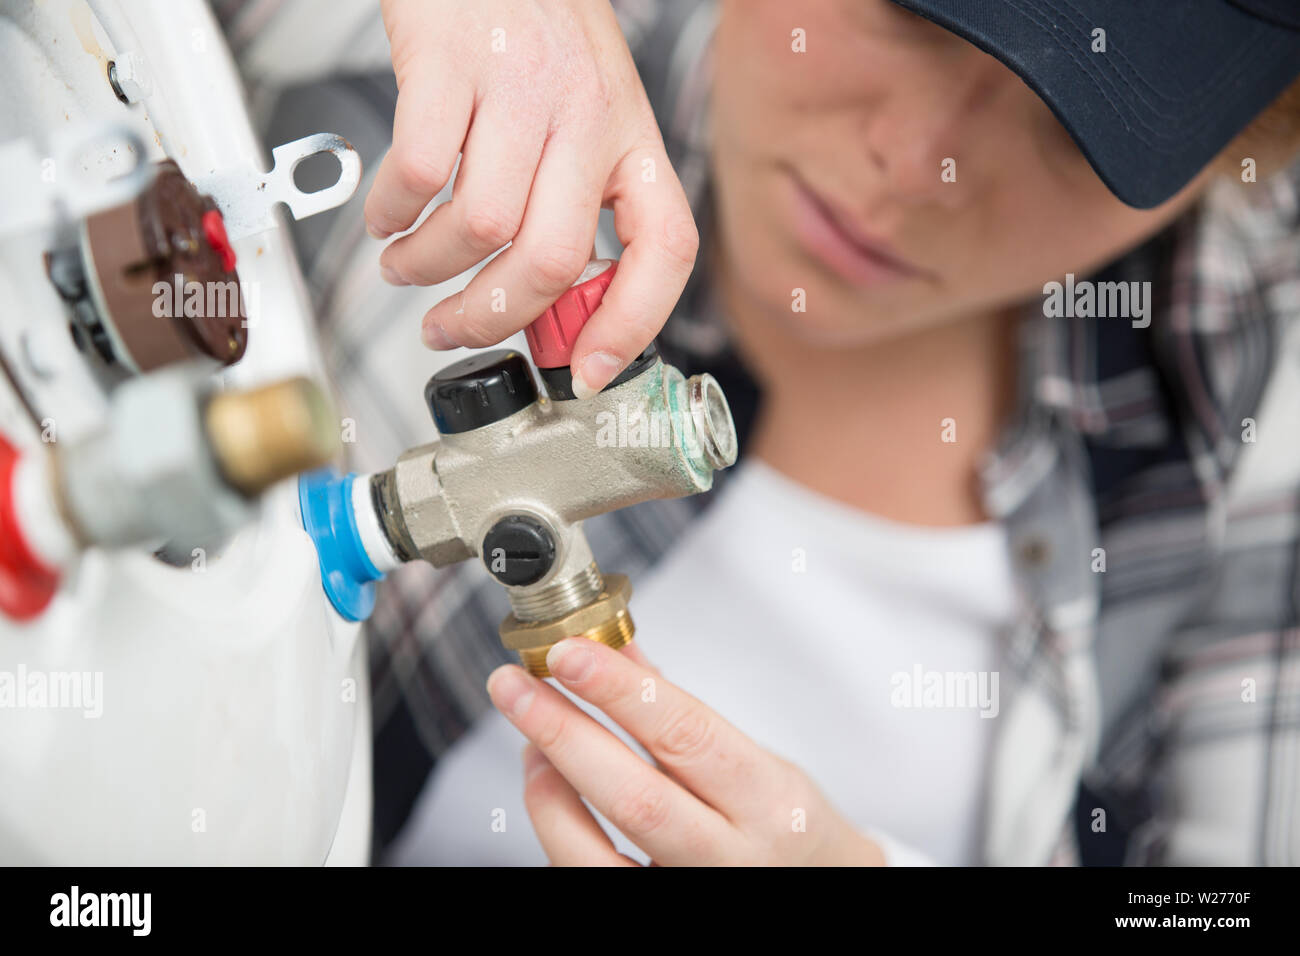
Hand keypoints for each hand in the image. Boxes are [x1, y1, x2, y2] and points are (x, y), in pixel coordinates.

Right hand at [368, 0, 698, 396]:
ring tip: (406, 268)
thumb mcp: (590, 113)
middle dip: (491, 318)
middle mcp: (586, 116)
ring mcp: (519, 89)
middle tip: (451, 328)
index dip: (632, 324)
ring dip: (428, 270)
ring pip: (479, 228)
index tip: (587, 371)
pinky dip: (392, 214)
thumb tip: (552, 306)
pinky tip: (387, 216)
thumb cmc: (536, 27)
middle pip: (552, 261)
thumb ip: (578, 200)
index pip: (664, 248)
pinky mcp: (448, 64)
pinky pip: (418, 173)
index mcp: (631, 138)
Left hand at [486, 638, 886, 865]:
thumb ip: (681, 714)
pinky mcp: (655, 917)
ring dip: (549, 787)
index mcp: (771, 801)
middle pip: (636, 798)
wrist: (823, 892)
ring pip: (596, 857)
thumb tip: (617, 651)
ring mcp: (692, 896)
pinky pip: (587, 879)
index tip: (569, 653)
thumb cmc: (786, 829)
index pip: (688, 736)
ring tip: (528, 736)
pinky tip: (548, 787)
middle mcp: (735, 859)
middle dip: (565, 734)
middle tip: (516, 685)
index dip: (621, 692)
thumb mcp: (759, 764)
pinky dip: (556, 828)